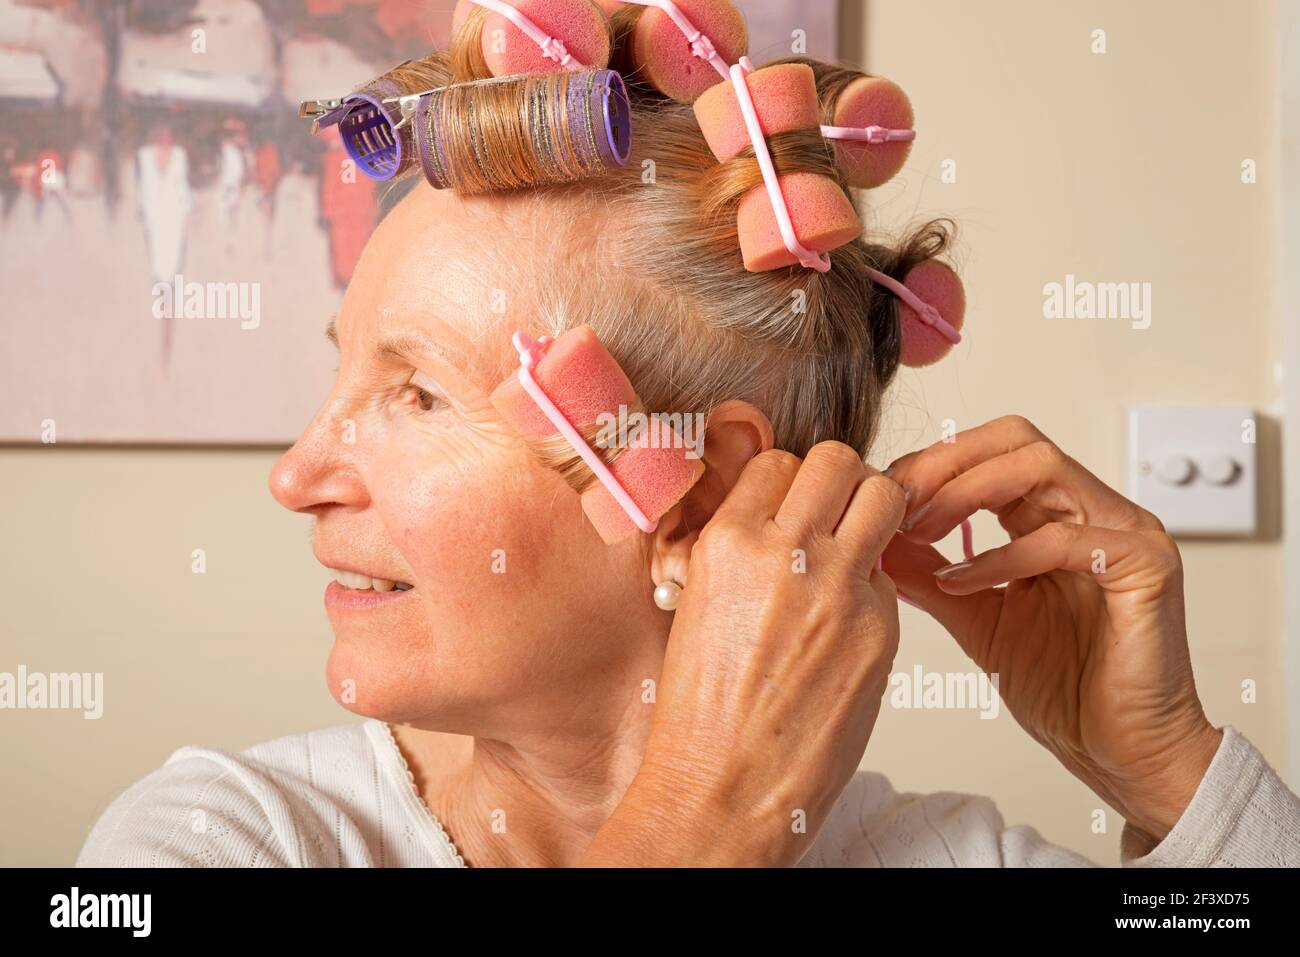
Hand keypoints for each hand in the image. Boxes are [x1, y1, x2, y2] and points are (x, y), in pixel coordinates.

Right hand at [582, 442, 905, 866]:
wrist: (722, 788)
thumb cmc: (701, 711)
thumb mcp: (699, 604)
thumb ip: (743, 550)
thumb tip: (784, 518)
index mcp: (727, 543)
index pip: (776, 461)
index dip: (787, 481)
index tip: (790, 503)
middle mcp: (786, 554)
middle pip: (838, 460)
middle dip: (839, 479)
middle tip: (833, 511)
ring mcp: (840, 589)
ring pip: (884, 495)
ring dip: (874, 509)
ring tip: (857, 543)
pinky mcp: (881, 629)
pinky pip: (890, 574)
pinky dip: (876, 584)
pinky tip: (849, 620)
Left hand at [882, 416, 1221, 840]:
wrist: (1121, 753)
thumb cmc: (1065, 689)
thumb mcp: (975, 617)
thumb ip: (930, 575)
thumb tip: (877, 539)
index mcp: (1058, 516)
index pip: (995, 451)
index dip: (935, 463)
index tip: (883, 496)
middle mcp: (1097, 511)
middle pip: (1018, 441)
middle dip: (947, 464)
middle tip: (897, 501)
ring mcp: (1128, 532)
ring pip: (1042, 468)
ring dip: (967, 492)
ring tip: (921, 531)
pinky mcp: (1148, 565)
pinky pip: (1064, 539)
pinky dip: (1002, 556)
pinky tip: (961, 583)